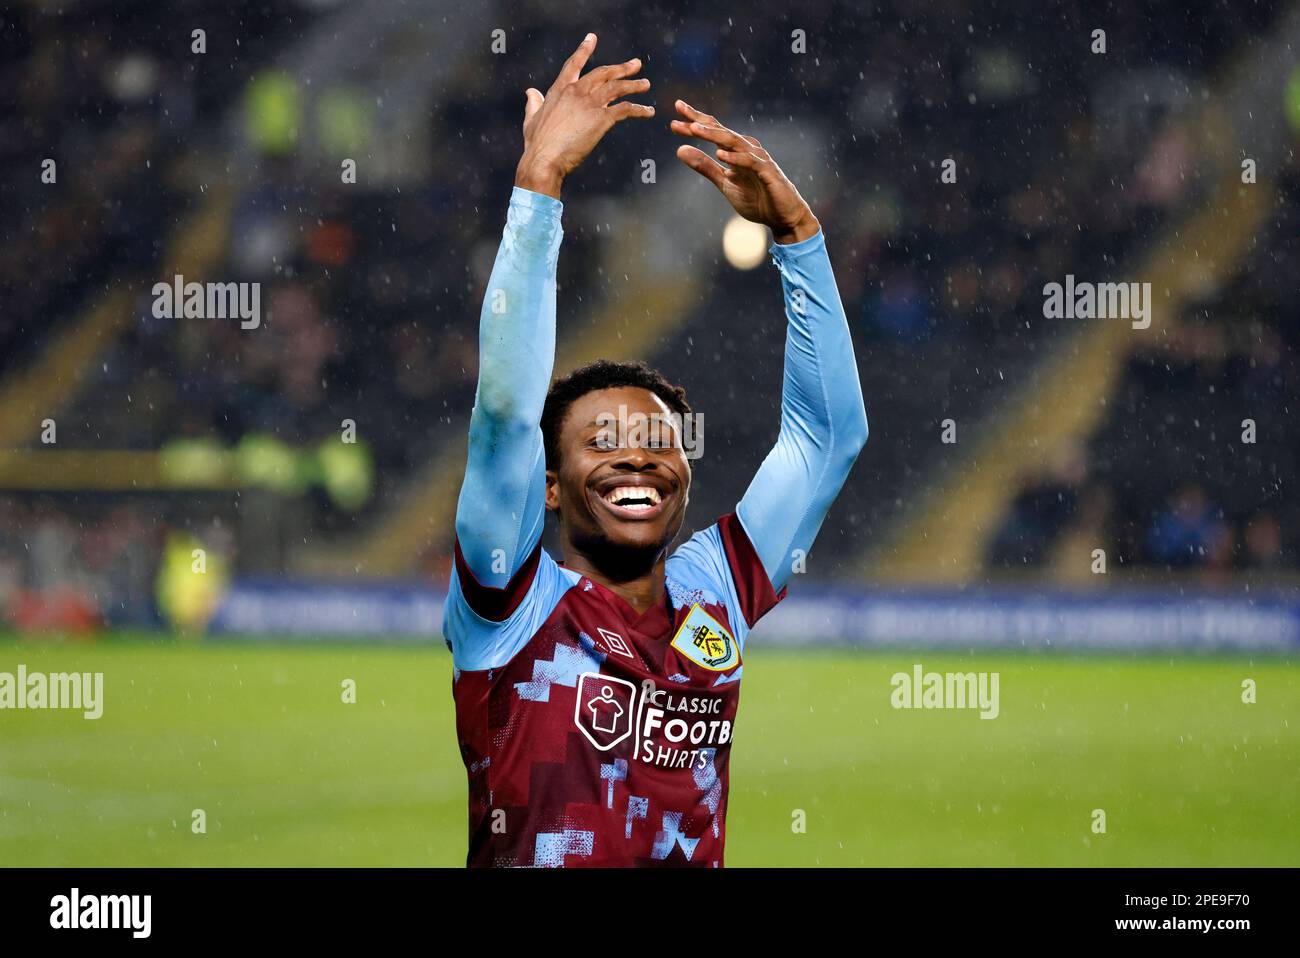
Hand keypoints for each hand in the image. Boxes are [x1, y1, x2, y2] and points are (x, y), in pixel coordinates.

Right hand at [515, 33, 654, 198]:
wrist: (544, 158)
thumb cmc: (536, 144)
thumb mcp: (531, 119)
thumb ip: (534, 103)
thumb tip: (531, 91)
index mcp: (559, 90)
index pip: (574, 64)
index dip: (584, 50)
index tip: (592, 38)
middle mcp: (576, 91)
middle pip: (603, 73)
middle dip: (621, 68)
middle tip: (636, 64)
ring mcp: (589, 103)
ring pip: (617, 87)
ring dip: (634, 85)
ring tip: (645, 84)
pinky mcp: (601, 119)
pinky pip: (626, 109)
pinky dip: (639, 109)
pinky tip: (648, 112)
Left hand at [670, 100, 819, 243]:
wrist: (782, 216)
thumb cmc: (756, 198)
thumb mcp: (724, 183)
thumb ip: (704, 166)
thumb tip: (680, 150)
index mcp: (735, 150)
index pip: (712, 132)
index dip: (693, 124)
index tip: (673, 120)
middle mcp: (747, 149)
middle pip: (720, 131)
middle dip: (699, 121)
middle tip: (679, 110)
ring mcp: (758, 159)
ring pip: (733, 142)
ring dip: (714, 135)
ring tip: (694, 129)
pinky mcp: (768, 172)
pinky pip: (751, 162)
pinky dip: (736, 158)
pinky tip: (721, 155)